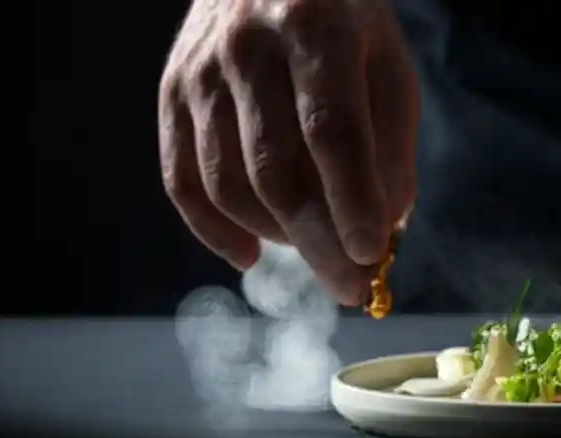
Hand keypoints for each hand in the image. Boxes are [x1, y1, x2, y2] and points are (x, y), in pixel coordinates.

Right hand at [158, 0, 417, 304]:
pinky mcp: (170, 91)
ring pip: (228, 184)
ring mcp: (200, 70)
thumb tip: (383, 227)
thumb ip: (390, 142)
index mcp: (315, 29)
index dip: (351, 201)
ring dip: (275, 238)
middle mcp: (248, 48)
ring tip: (317, 254)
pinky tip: (249, 256)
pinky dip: (213, 231)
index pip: (331, 131)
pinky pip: (182, 180)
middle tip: (351, 288)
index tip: (371, 254)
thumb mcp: (385, 63)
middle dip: (318, 243)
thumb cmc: (341, 24)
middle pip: (276, 170)